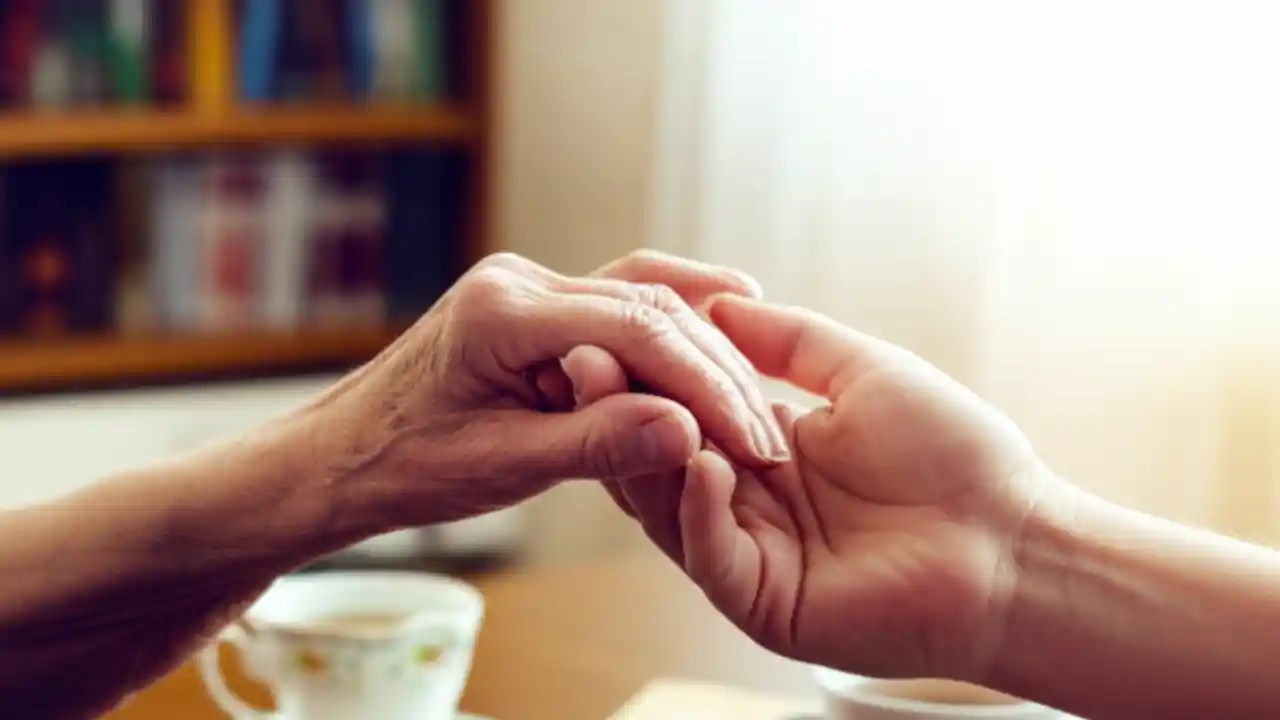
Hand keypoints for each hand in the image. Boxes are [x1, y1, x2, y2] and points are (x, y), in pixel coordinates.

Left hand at [302, 252, 787, 530]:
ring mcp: (525, 288)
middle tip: (764, 428)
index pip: (635, 331)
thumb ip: (598, 443)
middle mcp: (518, 280)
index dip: (703, 385)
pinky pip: (615, 309)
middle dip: (713, 368)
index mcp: (502, 310)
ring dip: (701, 341)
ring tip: (760, 380)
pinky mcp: (532, 309)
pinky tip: (716, 325)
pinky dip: (668, 328)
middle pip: (647, 306)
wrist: (338, 459)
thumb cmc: (404, 466)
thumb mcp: (504, 466)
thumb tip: (691, 433)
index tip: (750, 438)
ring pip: (639, 298)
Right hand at [591, 295, 1061, 681]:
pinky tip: (704, 464)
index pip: (682, 410)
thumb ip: (788, 340)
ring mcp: (753, 557)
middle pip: (661, 457)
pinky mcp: (766, 603)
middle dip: (625, 409)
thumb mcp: (861, 373)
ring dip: (648, 454)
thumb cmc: (955, 455)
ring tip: (626, 398)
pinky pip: (712, 558)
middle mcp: (748, 504)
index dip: (647, 372)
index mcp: (766, 453)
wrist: (1012, 541)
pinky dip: (699, 511)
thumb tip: (719, 301)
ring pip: (671, 508)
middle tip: (589, 358)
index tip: (612, 325)